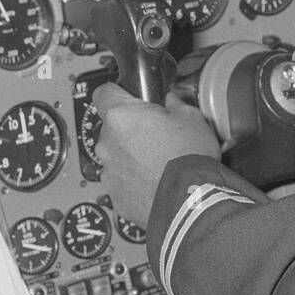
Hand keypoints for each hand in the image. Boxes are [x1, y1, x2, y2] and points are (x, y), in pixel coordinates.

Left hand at [91, 84, 221, 228]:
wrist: (190, 201)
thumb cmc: (188, 158)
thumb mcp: (191, 117)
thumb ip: (174, 103)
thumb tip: (170, 101)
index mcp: (121, 116)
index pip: (103, 93)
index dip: (117, 93)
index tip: (129, 97)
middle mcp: (107, 142)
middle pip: (112, 127)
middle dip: (131, 129)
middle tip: (157, 135)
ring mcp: (109, 170)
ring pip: (116, 155)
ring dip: (132, 155)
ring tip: (159, 163)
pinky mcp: (115, 195)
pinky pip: (121, 180)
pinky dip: (134, 179)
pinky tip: (155, 181)